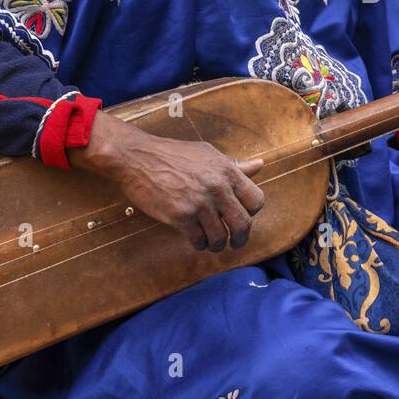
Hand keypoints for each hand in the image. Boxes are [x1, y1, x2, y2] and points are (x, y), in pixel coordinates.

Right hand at [70, 113, 264, 251]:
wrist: (137, 157)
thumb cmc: (173, 153)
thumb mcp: (208, 153)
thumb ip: (234, 165)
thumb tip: (260, 165)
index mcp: (227, 171)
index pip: (256, 200)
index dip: (252, 212)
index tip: (243, 215)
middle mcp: (217, 188)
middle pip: (243, 223)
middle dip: (240, 237)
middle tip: (235, 242)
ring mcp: (199, 203)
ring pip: (220, 237)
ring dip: (217, 244)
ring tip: (212, 242)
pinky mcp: (180, 217)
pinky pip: (198, 240)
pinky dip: (199, 244)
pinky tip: (195, 239)